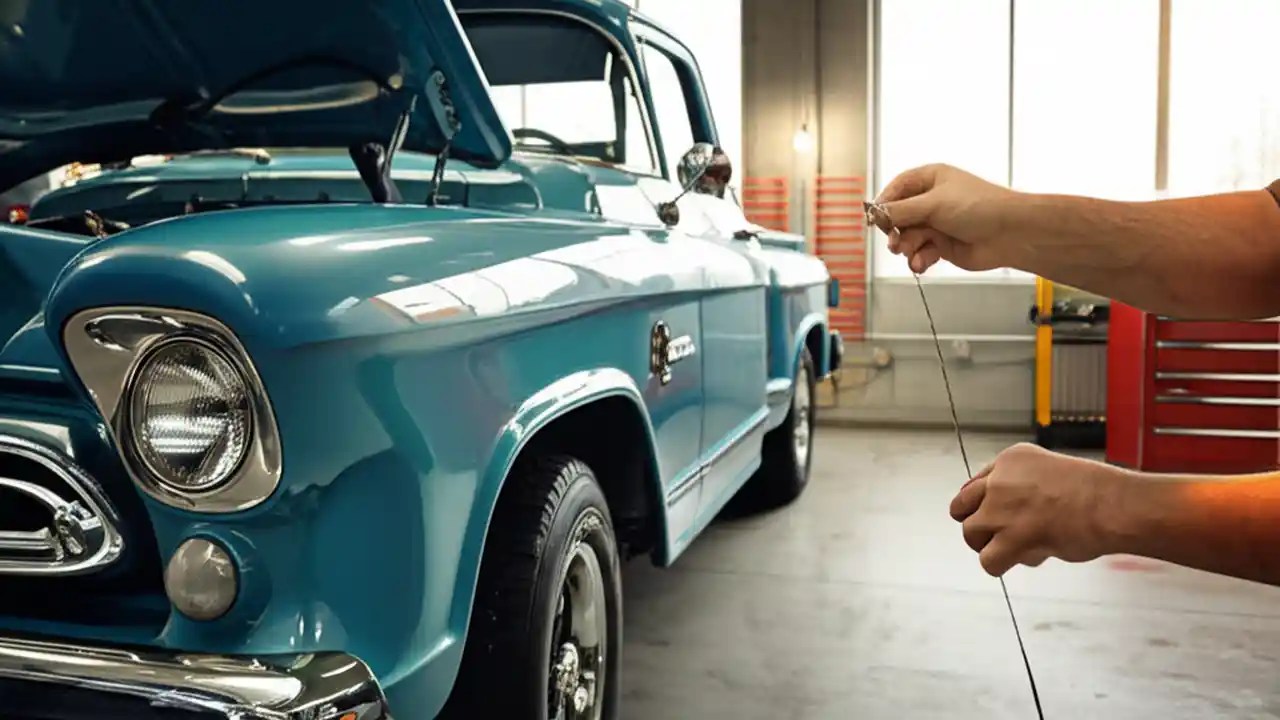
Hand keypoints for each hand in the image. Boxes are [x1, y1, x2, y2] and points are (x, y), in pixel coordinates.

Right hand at [874, 163, 1018, 273]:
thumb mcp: (933, 204)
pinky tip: (923, 263)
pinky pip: (920, 252)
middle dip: (895, 231)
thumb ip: (901, 211)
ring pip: (908, 237)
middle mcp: (931, 200)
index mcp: (930, 179)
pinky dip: (919, 259)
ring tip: (912, 253)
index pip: (896, 189)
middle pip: (899, 217)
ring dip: (908, 248)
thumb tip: (876, 213)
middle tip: (895, 242)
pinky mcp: (942, 245)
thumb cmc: (978, 207)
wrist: (1009, 234)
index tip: (875, 219)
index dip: (884, 204)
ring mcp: (937, 223)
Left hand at [950, 443, 1122, 576]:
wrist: (1114, 505)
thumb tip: (1000, 512)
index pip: (974, 485)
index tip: (1001, 515)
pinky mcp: (1012, 537)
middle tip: (1001, 535)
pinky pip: (987, 561)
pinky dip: (1002, 565)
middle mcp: (999, 481)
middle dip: (979, 523)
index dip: (985, 505)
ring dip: (991, 545)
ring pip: (971, 534)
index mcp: (1009, 460)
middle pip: (960, 508)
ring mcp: (1002, 509)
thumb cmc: (1094, 492)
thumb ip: (1021, 486)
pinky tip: (1029, 556)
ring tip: (1021, 546)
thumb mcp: (1048, 471)